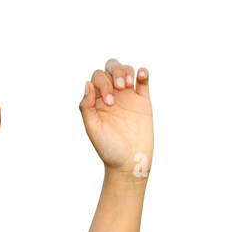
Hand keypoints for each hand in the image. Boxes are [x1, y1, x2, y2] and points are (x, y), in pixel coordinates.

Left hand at [79, 58, 151, 177]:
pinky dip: (143, 73)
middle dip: (115, 72)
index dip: (103, 84)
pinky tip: (141, 76)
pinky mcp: (143, 101)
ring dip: (127, 71)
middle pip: (111, 69)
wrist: (130, 162)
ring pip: (127, 70)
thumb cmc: (108, 149)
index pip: (97, 78)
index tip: (110, 103)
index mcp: (97, 101)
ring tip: (128, 85)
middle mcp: (112, 95)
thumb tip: (87, 84)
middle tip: (120, 89)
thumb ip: (86, 107)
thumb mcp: (92, 129)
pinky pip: (144, 80)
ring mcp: (128, 97)